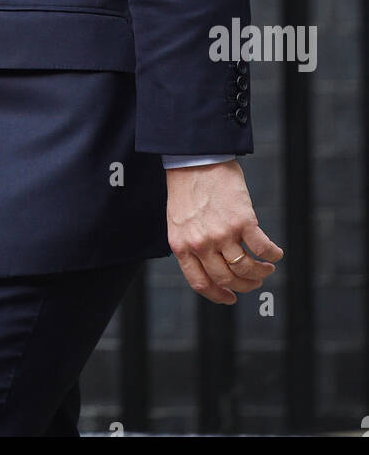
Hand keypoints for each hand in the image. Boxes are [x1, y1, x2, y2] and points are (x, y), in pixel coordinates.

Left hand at [166, 159, 282, 303]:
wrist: (195, 157)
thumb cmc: (187, 186)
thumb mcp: (180, 221)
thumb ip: (191, 243)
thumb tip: (212, 263)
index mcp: (182, 245)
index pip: (201, 283)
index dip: (218, 295)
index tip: (231, 297)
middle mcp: (201, 244)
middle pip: (227, 279)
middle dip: (244, 285)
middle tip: (254, 281)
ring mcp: (222, 234)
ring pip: (246, 268)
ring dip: (260, 273)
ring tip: (266, 268)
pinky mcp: (242, 220)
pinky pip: (262, 249)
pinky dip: (272, 255)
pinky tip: (275, 254)